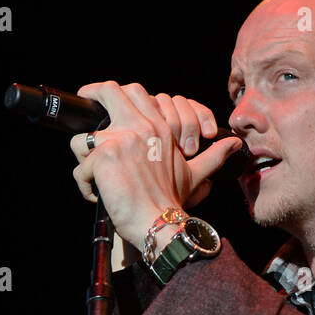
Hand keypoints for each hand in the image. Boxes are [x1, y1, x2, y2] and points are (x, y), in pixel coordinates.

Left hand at [69, 81, 241, 249]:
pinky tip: (97, 196)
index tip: (103, 100)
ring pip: (83, 136)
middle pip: (108, 90)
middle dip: (90, 96)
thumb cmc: (174, 202)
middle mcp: (140, 127)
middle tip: (83, 106)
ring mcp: (121, 139)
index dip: (115, 93)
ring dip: (83, 157)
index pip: (135, 92)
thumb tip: (234, 145)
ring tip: (94, 176)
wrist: (161, 223)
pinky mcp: (104, 155)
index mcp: (159, 128)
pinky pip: (81, 166)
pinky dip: (85, 184)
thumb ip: (213, 157)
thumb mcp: (195, 175)